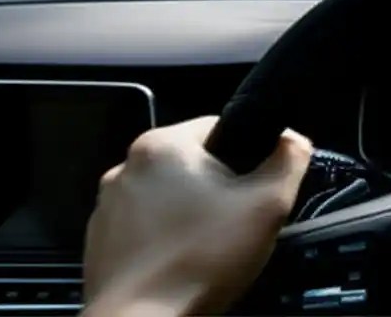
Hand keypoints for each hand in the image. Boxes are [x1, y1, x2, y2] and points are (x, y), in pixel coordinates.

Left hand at [82, 117, 311, 316]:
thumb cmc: (203, 259)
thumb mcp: (267, 205)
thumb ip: (289, 160)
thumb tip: (292, 140)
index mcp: (161, 145)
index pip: (219, 127)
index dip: (248, 156)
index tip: (257, 191)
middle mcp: (125, 166)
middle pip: (192, 164)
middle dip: (218, 188)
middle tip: (238, 223)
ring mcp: (105, 206)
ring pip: (167, 197)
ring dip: (189, 214)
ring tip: (208, 248)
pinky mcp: (97, 241)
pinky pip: (143, 227)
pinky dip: (164, 239)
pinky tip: (180, 263)